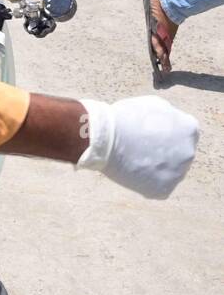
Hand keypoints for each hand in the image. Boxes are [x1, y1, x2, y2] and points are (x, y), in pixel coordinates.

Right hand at [77, 95, 198, 198]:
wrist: (104, 137)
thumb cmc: (126, 117)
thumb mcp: (154, 104)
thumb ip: (171, 116)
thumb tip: (171, 126)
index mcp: (189, 130)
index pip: (184, 133)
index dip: (166, 133)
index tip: (150, 133)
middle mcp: (189, 153)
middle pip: (179, 154)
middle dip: (164, 151)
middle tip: (141, 146)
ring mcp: (178, 174)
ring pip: (169, 171)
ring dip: (156, 167)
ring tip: (134, 158)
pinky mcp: (163, 190)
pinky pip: (158, 186)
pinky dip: (147, 181)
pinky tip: (133, 171)